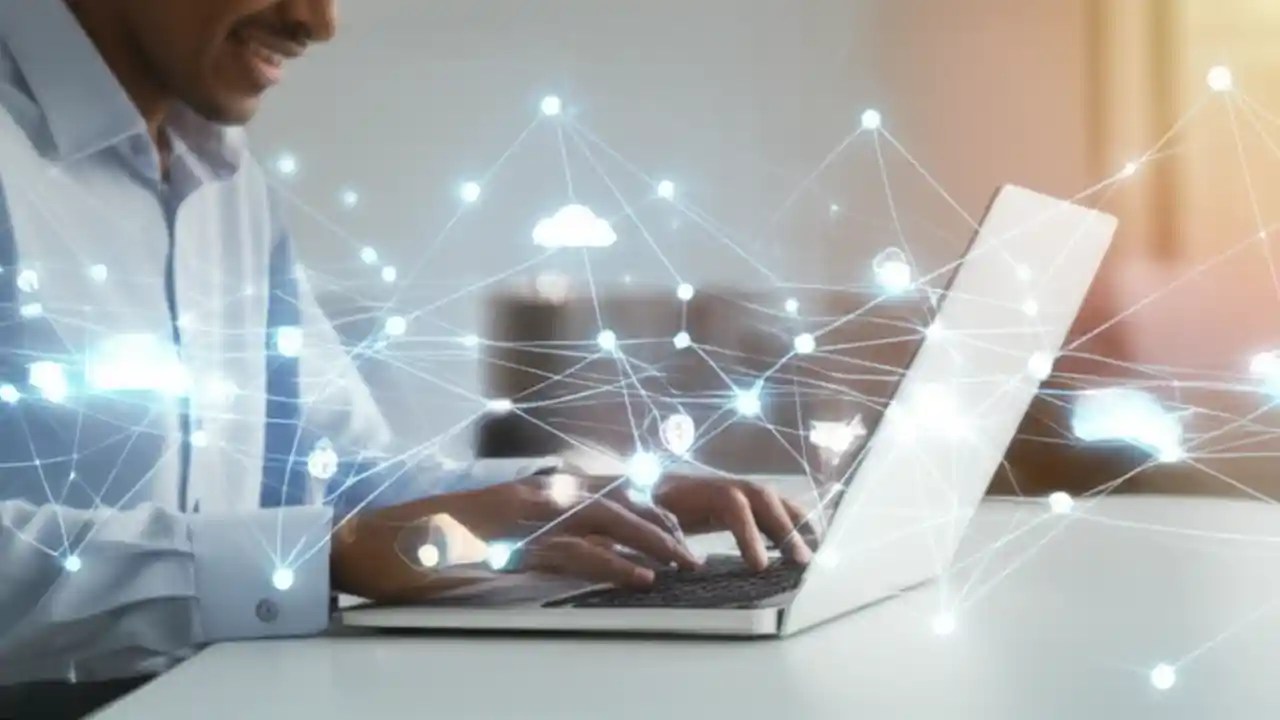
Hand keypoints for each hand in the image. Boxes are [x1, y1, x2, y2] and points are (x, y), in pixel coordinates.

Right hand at [331, 474, 699, 601]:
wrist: (378, 541)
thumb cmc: (432, 539)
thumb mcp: (493, 529)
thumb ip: (533, 530)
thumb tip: (567, 544)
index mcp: (535, 488)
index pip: (606, 493)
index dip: (645, 510)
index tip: (675, 529)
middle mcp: (539, 494)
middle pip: (619, 504)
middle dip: (661, 526)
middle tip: (692, 551)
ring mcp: (528, 518)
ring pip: (609, 524)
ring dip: (652, 544)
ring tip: (685, 563)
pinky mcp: (515, 547)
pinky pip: (577, 554)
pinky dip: (615, 564)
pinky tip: (641, 577)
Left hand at [654, 477, 815, 570]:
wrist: (641, 485)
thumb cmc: (643, 503)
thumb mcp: (644, 514)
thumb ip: (662, 529)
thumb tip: (685, 559)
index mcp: (698, 488)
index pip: (733, 504)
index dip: (749, 533)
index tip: (760, 566)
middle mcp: (723, 484)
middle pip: (762, 498)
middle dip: (786, 528)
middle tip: (802, 562)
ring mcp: (735, 489)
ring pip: (772, 500)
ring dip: (795, 523)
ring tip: (815, 551)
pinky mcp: (740, 501)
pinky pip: (769, 508)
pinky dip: (790, 521)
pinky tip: (804, 543)